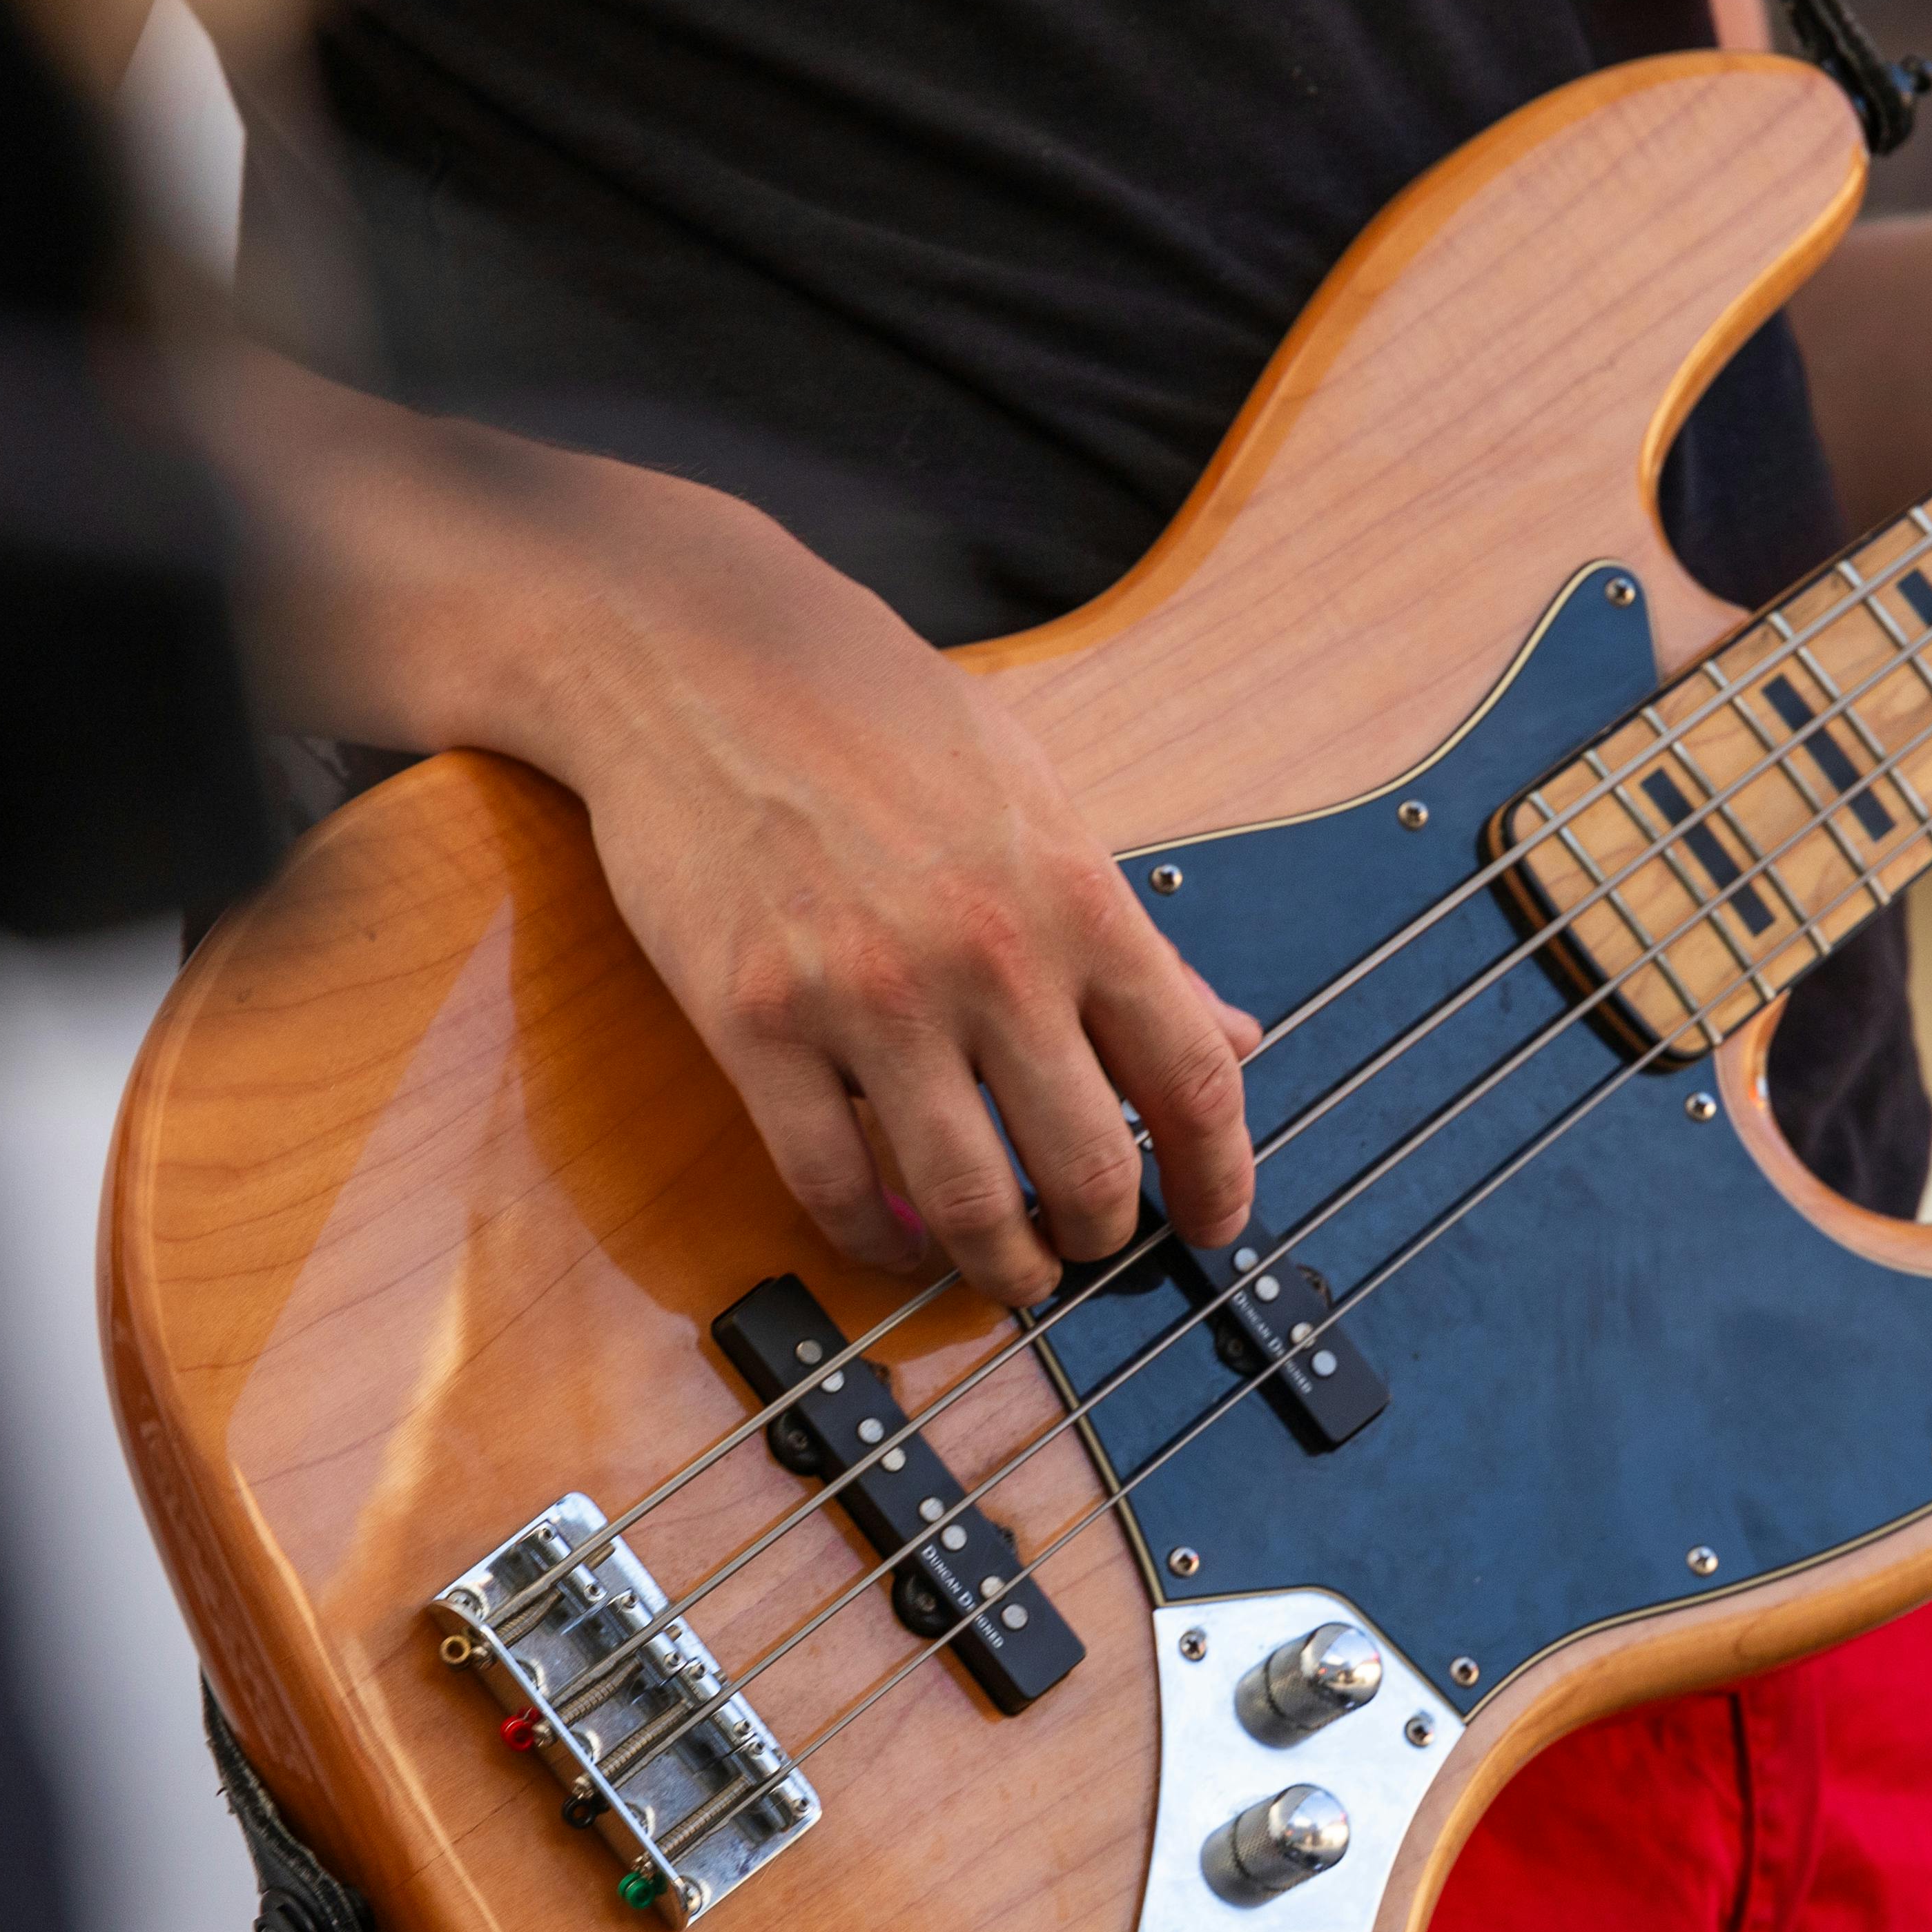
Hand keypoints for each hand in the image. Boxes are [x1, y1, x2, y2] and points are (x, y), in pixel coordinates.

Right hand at [214, 356, 1259, 1306]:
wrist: (702, 660)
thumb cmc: (875, 716)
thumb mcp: (1038, 799)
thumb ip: (1130, 935)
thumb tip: (1229, 1036)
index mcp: (1078, 898)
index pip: (1192, 1078)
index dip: (1220, 1180)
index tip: (1216, 1226)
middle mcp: (989, 958)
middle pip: (1089, 1165)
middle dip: (1103, 1236)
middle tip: (1093, 1247)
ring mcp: (868, 1000)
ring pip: (968, 1203)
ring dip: (1001, 1267)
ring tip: (1008, 1271)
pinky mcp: (756, 1026)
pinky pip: (833, 1183)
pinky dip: (876, 1238)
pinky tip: (897, 1238)